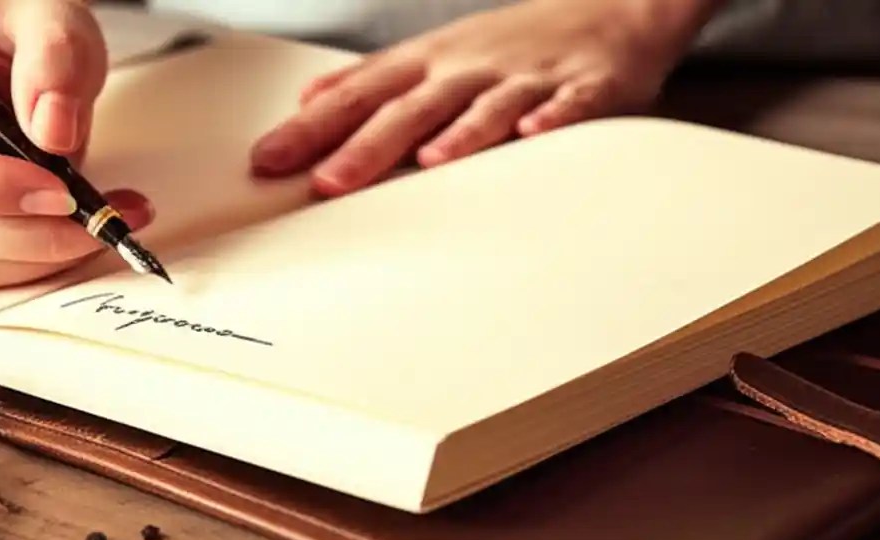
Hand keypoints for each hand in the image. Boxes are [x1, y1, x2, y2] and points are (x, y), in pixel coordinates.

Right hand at [0, 0, 153, 291]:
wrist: (24, 59)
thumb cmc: (22, 30)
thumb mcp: (50, 17)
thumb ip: (55, 56)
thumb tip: (52, 131)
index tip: (56, 190)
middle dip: (24, 233)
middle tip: (95, 218)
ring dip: (36, 257)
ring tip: (103, 223)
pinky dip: (33, 264)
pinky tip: (80, 233)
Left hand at [249, 0, 721, 195]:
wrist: (611, 11)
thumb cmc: (510, 45)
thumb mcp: (433, 54)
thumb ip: (372, 82)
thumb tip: (306, 101)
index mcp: (428, 64)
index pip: (360, 97)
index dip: (312, 129)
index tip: (267, 161)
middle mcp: (468, 69)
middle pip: (412, 108)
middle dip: (367, 145)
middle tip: (327, 183)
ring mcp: (526, 77)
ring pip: (486, 106)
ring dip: (458, 132)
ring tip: (428, 160)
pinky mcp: (584, 87)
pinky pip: (569, 104)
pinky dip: (553, 117)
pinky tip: (535, 133)